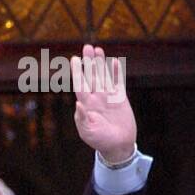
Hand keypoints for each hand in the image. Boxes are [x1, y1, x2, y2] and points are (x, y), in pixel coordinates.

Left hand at [72, 44, 135, 163]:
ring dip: (100, 63)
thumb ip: (82, 118)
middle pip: (91, 75)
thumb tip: (78, 103)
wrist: (118, 146)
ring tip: (97, 49)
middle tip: (87, 47)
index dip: (77, 72)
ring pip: (103, 75)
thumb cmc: (100, 141)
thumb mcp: (88, 132)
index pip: (80, 85)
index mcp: (86, 105)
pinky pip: (117, 81)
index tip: (74, 60)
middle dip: (89, 62)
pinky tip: (114, 61)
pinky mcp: (120, 98)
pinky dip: (116, 72)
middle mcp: (96, 98)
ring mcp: (108, 97)